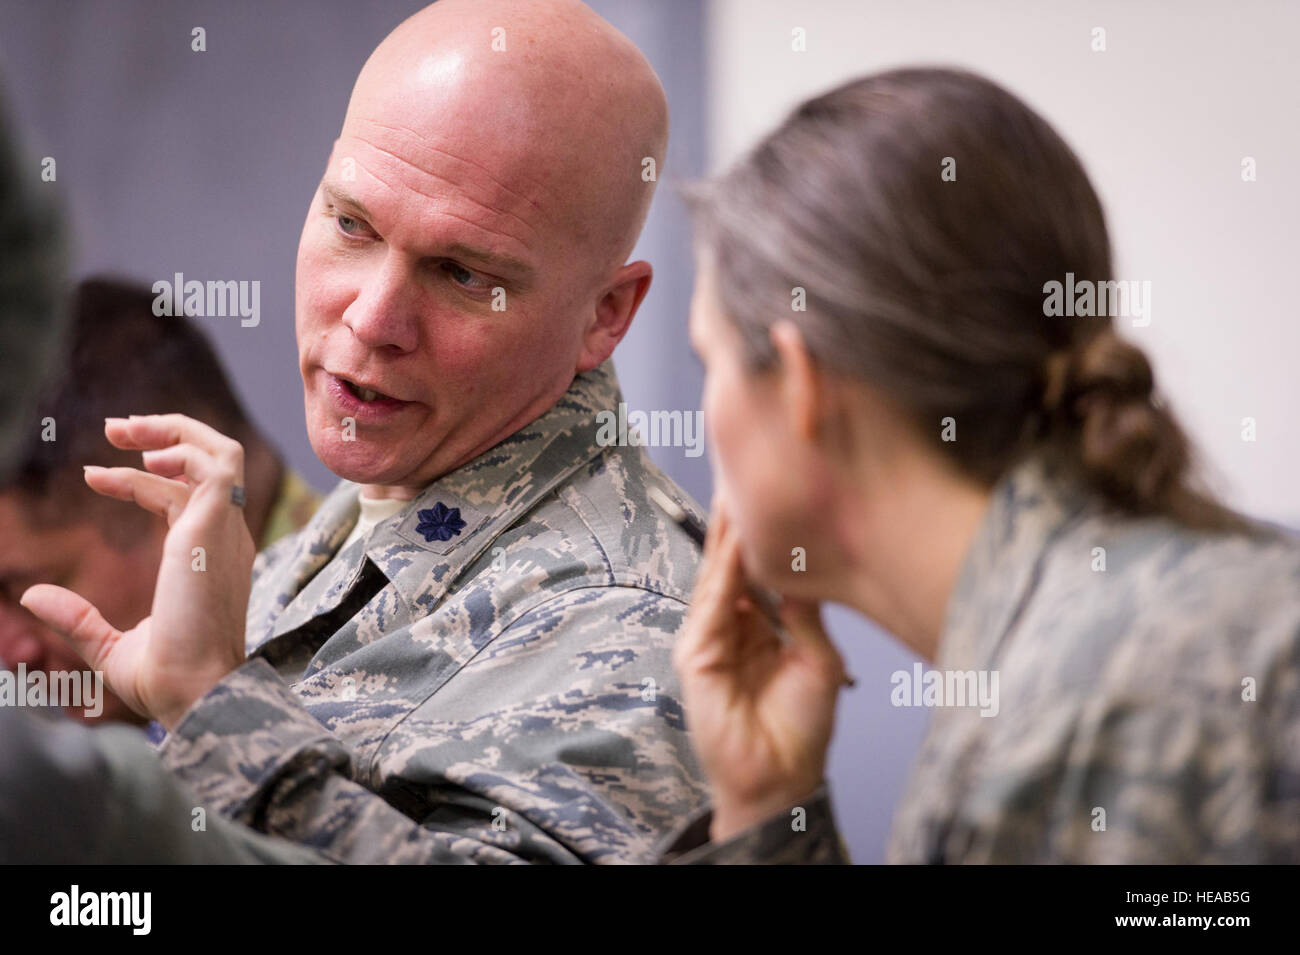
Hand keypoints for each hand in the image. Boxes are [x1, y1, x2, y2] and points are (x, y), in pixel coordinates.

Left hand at [20, 414, 254, 728]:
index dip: (139, 480)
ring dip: (175, 431)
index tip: (93, 474)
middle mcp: (223, 538)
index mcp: (208, 559)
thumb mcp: (109, 646)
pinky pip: (214, 467)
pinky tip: (141, 458)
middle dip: (168, 434)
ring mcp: (224, 531)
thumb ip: (78, 618)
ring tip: (124, 430)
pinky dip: (181, 450)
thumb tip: (33, 597)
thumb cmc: (166, 679)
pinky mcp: (215, 529)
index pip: (184, 497)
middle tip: (115, 428)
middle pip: (213, 463)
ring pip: (220, 454)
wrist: (195, 691)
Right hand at [672, 497, 846, 842]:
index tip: (767, 490)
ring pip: (716, 576)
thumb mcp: (818, 658)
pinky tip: (736, 542)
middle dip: (733, 521)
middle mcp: (728, 627)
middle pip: (727, 563)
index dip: (758, 532)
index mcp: (756, 625)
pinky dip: (724, 572)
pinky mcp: (697, 657)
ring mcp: (708, 640)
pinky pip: (712, 605)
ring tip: (735, 492)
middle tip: (739, 471)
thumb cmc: (801, 729)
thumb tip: (807, 564)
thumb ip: (807, 613)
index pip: (752, 569)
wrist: (783, 779)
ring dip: (726, 536)